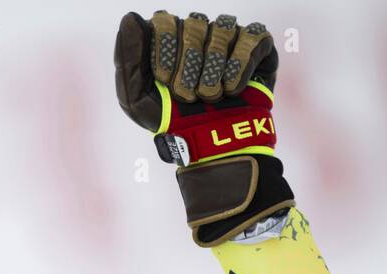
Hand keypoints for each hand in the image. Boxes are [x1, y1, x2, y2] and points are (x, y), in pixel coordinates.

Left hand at [113, 12, 292, 245]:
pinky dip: (240, 65)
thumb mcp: (136, 98)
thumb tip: (129, 17)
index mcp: (168, 38)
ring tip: (210, 95)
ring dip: (212, 68)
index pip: (164, 20)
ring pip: (222, 27)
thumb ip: (128, 58)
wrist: (213, 143)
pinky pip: (252, 37)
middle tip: (188, 95)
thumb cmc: (172, 121)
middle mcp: (198, 30)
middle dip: (188, 65)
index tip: (165, 80)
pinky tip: (231, 88)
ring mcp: (228, 35)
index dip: (165, 49)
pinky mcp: (258, 45)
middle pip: (193, 23)